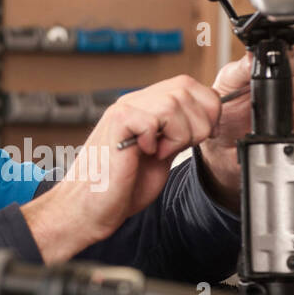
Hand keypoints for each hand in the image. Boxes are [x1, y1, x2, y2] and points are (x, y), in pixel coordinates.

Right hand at [22, 75, 221, 261]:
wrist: (87, 209)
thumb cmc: (119, 189)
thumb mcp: (161, 156)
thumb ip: (178, 135)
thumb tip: (206, 122)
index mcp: (146, 108)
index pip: (189, 85)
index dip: (207, 108)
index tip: (205, 135)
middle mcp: (134, 103)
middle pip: (186, 88)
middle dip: (200, 122)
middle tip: (183, 147)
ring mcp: (124, 110)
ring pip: (174, 101)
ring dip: (180, 134)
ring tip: (161, 153)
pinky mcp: (117, 123)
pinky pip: (153, 117)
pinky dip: (158, 139)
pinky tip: (145, 154)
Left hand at [199, 34, 293, 206]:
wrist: (223, 147)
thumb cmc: (224, 113)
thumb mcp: (226, 86)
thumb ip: (241, 68)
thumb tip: (253, 55)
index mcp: (268, 64)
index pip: (291, 46)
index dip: (293, 45)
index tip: (287, 49)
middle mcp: (285, 79)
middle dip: (290, 71)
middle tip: (270, 82)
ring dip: (293, 92)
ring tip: (271, 102)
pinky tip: (281, 117)